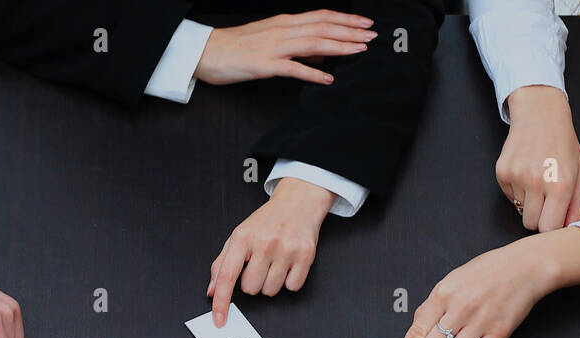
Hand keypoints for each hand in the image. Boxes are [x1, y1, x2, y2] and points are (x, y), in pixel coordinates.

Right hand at [195, 11, 373, 85]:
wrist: (207, 52)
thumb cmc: (236, 47)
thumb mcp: (270, 41)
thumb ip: (297, 46)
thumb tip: (321, 54)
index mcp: (284, 22)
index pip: (322, 17)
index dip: (346, 20)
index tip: (366, 24)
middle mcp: (283, 29)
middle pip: (323, 27)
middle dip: (351, 31)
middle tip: (373, 35)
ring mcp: (274, 46)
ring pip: (314, 43)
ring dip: (340, 46)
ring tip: (360, 50)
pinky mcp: (265, 64)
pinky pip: (293, 68)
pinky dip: (313, 72)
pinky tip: (328, 78)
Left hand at [207, 178, 332, 325]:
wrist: (297, 202)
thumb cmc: (266, 222)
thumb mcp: (239, 236)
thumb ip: (222, 264)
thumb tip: (212, 291)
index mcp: (243, 238)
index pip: (227, 276)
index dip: (221, 301)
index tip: (219, 319)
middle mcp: (264, 243)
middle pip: (251, 289)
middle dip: (252, 282)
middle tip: (259, 265)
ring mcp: (286, 249)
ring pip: (271, 291)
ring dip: (270, 283)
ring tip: (274, 263)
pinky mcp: (305, 255)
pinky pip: (292, 287)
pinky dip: (289, 281)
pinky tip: (288, 265)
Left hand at [392, 227, 579, 337]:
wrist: (525, 267)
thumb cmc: (489, 271)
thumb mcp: (453, 279)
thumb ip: (434, 304)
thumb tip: (419, 326)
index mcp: (443, 294)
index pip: (417, 331)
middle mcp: (459, 308)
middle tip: (451, 332)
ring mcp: (479, 322)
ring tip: (467, 335)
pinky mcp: (498, 333)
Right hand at [496, 85, 579, 231]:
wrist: (540, 114)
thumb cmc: (562, 143)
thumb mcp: (579, 173)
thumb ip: (577, 205)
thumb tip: (570, 228)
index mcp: (560, 185)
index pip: (548, 228)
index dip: (550, 226)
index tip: (554, 218)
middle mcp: (537, 182)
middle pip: (530, 224)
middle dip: (538, 216)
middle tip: (546, 199)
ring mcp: (517, 177)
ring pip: (519, 209)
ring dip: (528, 200)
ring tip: (536, 178)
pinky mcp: (502, 172)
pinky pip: (509, 196)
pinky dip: (516, 189)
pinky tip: (525, 171)